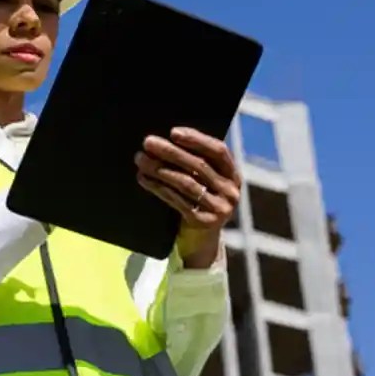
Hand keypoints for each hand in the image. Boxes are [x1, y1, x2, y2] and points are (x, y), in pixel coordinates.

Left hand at [134, 127, 241, 262]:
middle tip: (148, 142)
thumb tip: (165, 140)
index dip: (197, 139)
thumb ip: (195, 164)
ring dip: (160, 169)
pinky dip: (158, 187)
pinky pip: (177, 200)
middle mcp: (231, 191)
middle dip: (171, 151)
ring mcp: (220, 209)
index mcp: (233, 175)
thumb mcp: (205, 183)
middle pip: (199, 165)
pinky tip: (144, 179)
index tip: (173, 132)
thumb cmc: (198, 203)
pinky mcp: (204, 222)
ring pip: (186, 183)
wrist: (201, 243)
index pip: (219, 151)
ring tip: (141, 160)